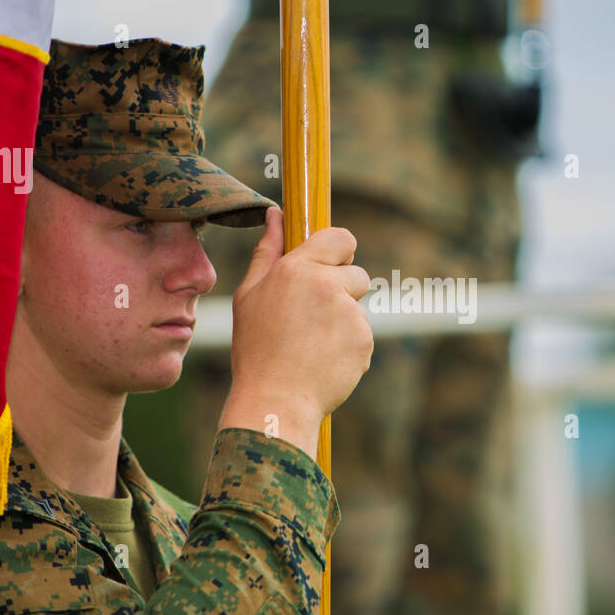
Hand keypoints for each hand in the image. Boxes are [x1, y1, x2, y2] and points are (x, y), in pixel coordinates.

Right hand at [219, 207, 372, 457]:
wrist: (275, 401)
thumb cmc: (256, 349)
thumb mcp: (249, 296)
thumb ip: (267, 251)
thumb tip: (275, 213)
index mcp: (297, 268)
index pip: (341, 237)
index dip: (340, 251)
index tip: (332, 266)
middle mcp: (327, 285)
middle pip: (358, 274)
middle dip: (343, 291)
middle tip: (313, 319)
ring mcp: (350, 314)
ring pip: (359, 308)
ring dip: (345, 322)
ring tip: (313, 346)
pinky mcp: (364, 341)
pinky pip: (363, 335)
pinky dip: (349, 347)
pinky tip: (324, 362)